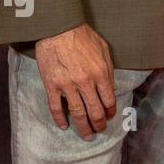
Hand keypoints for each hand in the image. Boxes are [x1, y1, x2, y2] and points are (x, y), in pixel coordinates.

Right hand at [33, 23, 116, 139]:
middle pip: (95, 110)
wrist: (59, 29)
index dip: (110, 111)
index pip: (109, 99)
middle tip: (100, 130)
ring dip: (83, 126)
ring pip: (77, 113)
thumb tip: (111, 88)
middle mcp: (86, 81)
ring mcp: (68, 85)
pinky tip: (64, 126)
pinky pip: (56, 107)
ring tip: (87, 135)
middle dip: (99, 123)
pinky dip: (60, 119)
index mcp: (101, 72)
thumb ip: (108, 70)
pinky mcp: (52, 85)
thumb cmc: (83, 36)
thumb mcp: (104, 49)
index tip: (110, 116)